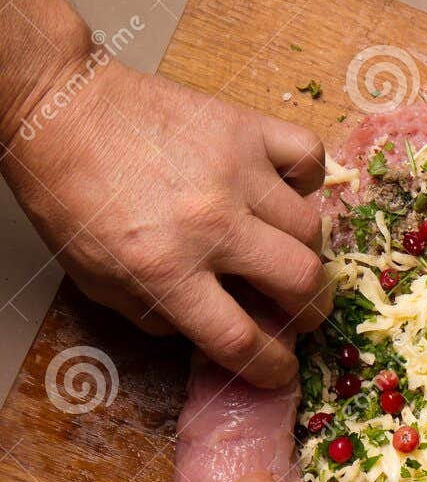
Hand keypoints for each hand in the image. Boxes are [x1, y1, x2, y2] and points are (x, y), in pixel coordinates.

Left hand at [3, 55, 329, 387]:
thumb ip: (156, 316)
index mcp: (165, 271)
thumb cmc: (71, 198)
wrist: (61, 111)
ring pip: (311, 228)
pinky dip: (306, 179)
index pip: (241, 341)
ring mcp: (234, 171)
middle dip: (309, 312)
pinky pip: (307, 156)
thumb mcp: (97, 281)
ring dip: (306, 252)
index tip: (280, 369)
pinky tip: (283, 190)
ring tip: (285, 251)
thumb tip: (211, 331)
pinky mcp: (244, 127)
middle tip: (299, 309)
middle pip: (299, 285)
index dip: (271, 368)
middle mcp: (210, 225)